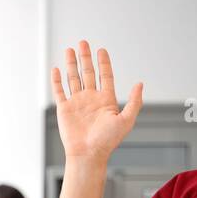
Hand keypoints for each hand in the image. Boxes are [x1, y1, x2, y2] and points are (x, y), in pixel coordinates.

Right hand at [50, 41, 142, 162]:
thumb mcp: (126, 120)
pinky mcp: (65, 109)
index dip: (103, 62)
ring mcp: (77, 103)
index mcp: (106, 100)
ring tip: (70, 50)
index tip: (101, 50)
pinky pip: (60, 91)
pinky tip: (57, 70)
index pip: (105, 76)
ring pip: (73, 78)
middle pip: (88, 73)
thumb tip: (140, 84)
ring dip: (72, 64)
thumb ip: (134, 101)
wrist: (88, 154)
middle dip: (86, 58)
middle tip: (84, 43)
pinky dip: (57, 80)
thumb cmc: (107, 141)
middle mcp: (91, 99)